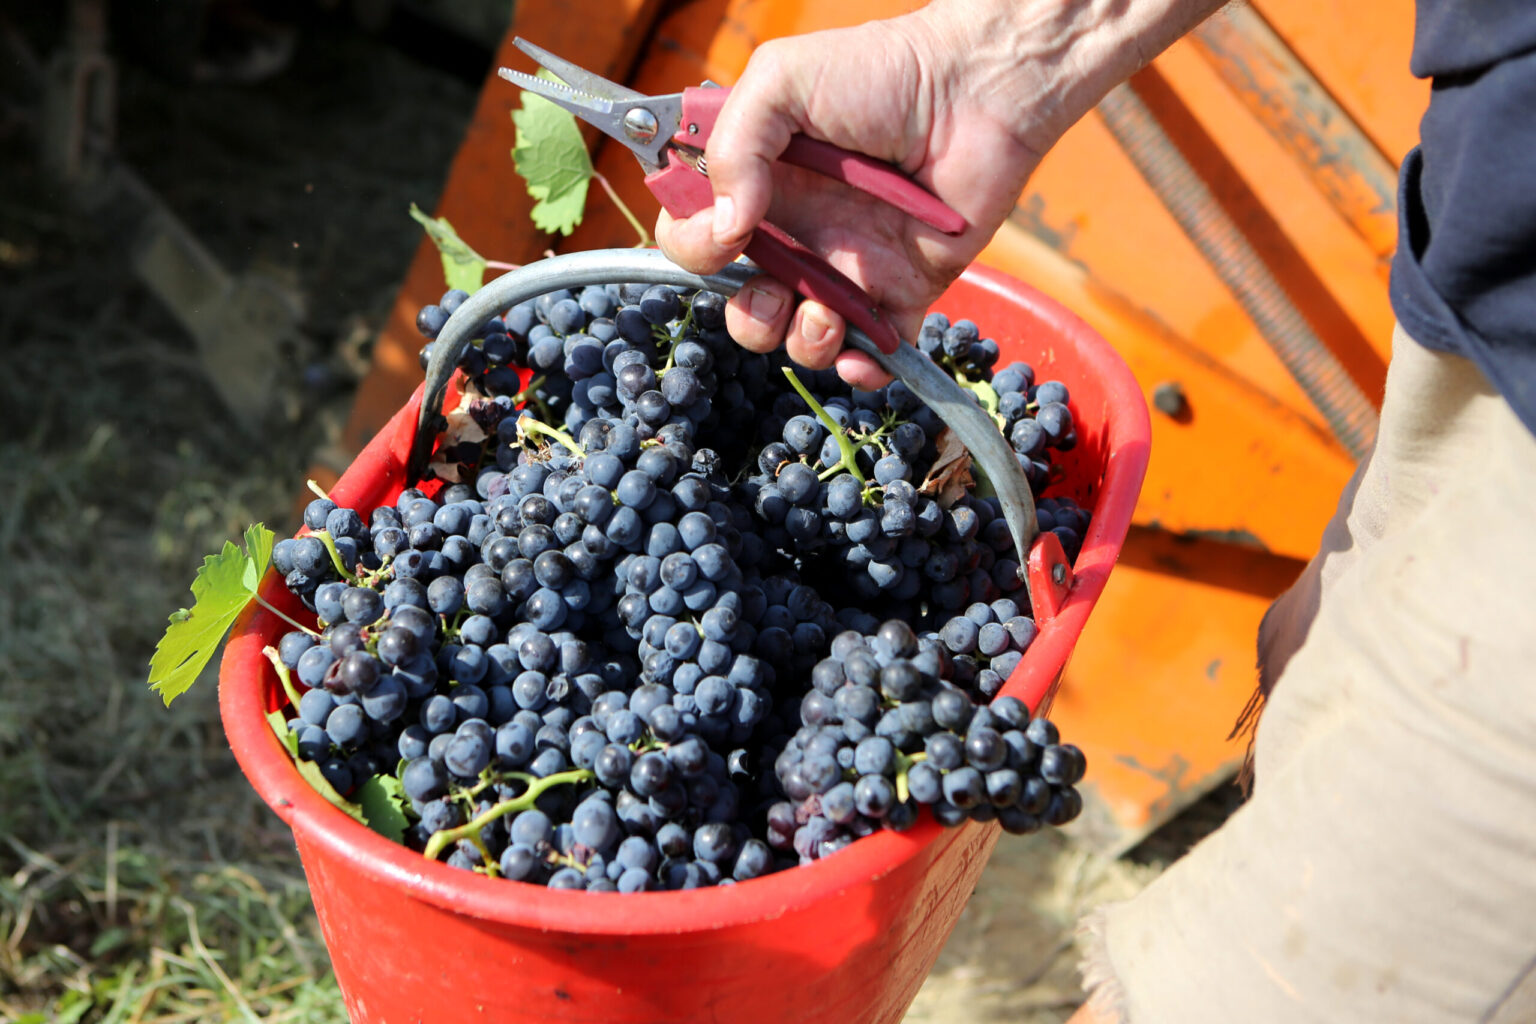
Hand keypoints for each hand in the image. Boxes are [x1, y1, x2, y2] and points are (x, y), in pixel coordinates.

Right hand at [655, 0, 1224, 386]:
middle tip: (771, 290)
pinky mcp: (902, 292)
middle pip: (741, 301)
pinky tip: (860, 350)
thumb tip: (726, 222)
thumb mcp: (782, 80)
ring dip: (799, 341)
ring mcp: (847, 267)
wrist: (976, 90)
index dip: (695, 246)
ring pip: (799, 336)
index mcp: (758, 185)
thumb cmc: (881, 72)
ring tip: (826, 312)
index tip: (723, 234)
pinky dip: (861, 370)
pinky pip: (872, 353)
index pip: (697, 233)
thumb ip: (733, 144)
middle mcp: (797, 232)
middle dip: (745, 315)